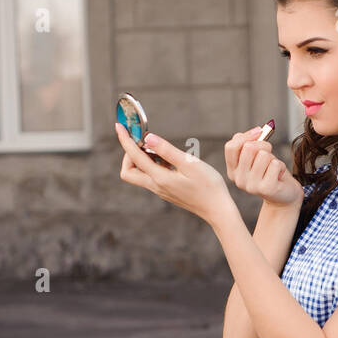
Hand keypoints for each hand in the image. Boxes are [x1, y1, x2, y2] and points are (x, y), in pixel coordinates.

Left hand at [116, 123, 232, 225]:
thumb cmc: (208, 186)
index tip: (119, 126)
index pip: (134, 156)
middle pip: (128, 171)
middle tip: (143, 142)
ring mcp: (160, 190)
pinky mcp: (166, 191)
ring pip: (139, 174)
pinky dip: (153, 165)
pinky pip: (151, 177)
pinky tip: (168, 159)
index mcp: (159, 178)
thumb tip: (148, 138)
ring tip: (160, 149)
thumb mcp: (189, 164)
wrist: (218, 210)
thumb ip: (167, 150)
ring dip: (142, 159)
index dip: (125, 140)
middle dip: (129, 154)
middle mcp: (156, 186)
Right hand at [223, 126, 303, 208]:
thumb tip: (256, 131)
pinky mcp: (266, 189)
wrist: (284, 195)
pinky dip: (280, 166)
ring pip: (263, 155)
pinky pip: (274, 164)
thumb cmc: (269, 172)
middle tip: (269, 155)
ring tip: (273, 168)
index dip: (246, 136)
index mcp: (232, 170)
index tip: (259, 132)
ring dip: (273, 158)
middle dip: (264, 146)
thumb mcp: (256, 157)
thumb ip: (249, 143)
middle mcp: (238, 180)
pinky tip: (278, 175)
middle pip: (249, 148)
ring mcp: (251, 186)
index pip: (231, 147)